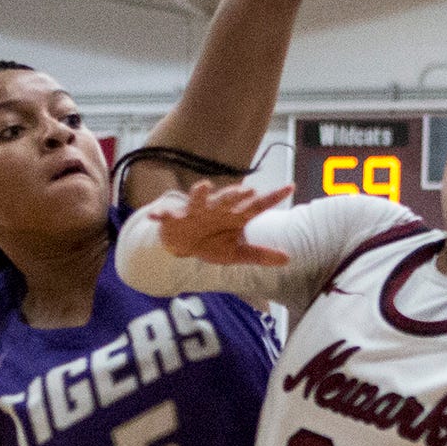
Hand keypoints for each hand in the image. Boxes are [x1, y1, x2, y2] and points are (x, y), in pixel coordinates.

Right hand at [150, 179, 293, 268]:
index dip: (273, 197)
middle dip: (235, 195)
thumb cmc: (212, 243)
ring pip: (199, 201)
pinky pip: (166, 215)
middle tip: (246, 190)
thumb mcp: (237, 254)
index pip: (257, 206)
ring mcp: (195, 212)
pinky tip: (155, 215)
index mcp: (234, 216)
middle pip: (228, 200)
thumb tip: (288, 258)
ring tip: (203, 186)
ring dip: (200, 194)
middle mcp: (217, 209)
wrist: (184, 245)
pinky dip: (160, 214)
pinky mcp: (175, 219)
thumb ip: (260, 255)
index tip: (291, 187)